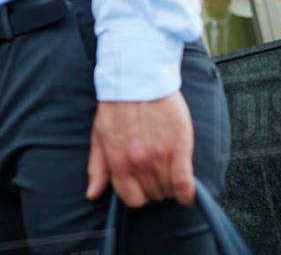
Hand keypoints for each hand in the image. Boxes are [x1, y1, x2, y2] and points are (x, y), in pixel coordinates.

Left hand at [86, 93, 195, 207]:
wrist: (137, 80)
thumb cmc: (116, 108)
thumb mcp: (99, 137)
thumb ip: (97, 168)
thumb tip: (92, 194)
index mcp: (117, 161)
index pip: (131, 199)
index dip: (138, 195)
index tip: (143, 185)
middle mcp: (137, 163)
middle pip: (153, 195)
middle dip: (155, 188)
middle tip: (156, 172)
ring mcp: (159, 157)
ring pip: (169, 191)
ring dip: (171, 187)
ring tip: (169, 171)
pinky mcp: (179, 149)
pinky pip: (185, 185)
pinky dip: (188, 193)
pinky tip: (187, 189)